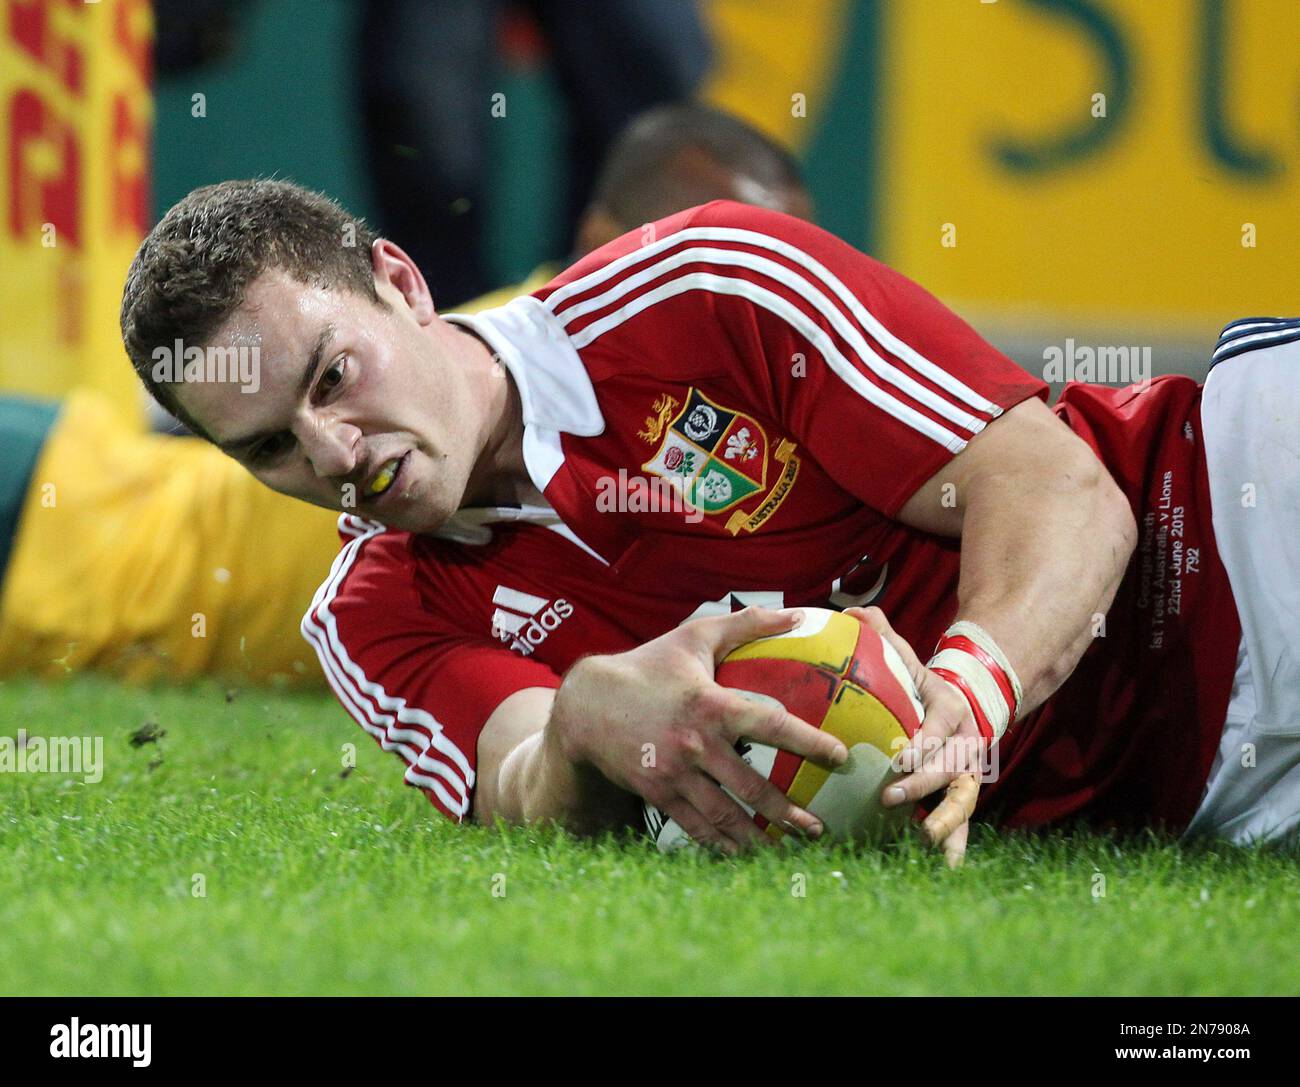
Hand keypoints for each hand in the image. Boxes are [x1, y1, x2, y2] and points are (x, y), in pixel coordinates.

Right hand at [549, 606, 848, 853]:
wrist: (587, 704)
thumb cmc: (648, 665)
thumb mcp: (694, 637)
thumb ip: (747, 624)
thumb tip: (797, 613)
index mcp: (711, 704)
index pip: (772, 725)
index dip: (809, 742)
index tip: (841, 756)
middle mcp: (696, 744)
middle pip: (752, 787)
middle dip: (788, 812)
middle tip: (817, 827)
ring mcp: (674, 773)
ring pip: (724, 815)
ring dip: (757, 837)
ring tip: (785, 848)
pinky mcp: (656, 792)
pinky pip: (693, 825)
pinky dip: (718, 843)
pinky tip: (739, 852)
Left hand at [843, 606, 983, 866]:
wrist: (971, 703)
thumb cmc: (924, 684)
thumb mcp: (909, 659)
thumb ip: (883, 637)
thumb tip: (853, 611)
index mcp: (950, 709)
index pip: (940, 726)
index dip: (923, 743)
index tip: (899, 755)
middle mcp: (966, 744)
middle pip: (950, 767)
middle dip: (923, 783)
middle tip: (891, 795)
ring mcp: (967, 773)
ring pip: (963, 799)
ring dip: (945, 820)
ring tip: (923, 837)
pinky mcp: (962, 795)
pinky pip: (962, 823)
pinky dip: (955, 845)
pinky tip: (945, 869)